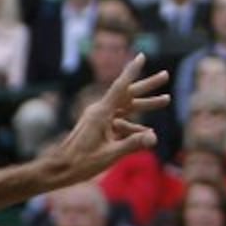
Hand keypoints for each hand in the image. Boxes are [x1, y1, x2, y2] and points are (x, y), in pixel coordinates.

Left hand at [47, 53, 168, 186]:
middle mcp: (99, 111)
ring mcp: (97, 119)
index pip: (121, 87)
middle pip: (128, 94)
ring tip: (166, 100)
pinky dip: (132, 125)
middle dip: (148, 86)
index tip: (141, 56)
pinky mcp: (96, 128)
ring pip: (125, 108)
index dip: (132, 71)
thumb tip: (154, 138)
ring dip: (144, 105)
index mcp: (101, 113)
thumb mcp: (109, 155)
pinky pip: (118, 122)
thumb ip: (132, 145)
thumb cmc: (80, 164)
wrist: (59, 170)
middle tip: (166, 75)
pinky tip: (145, 132)